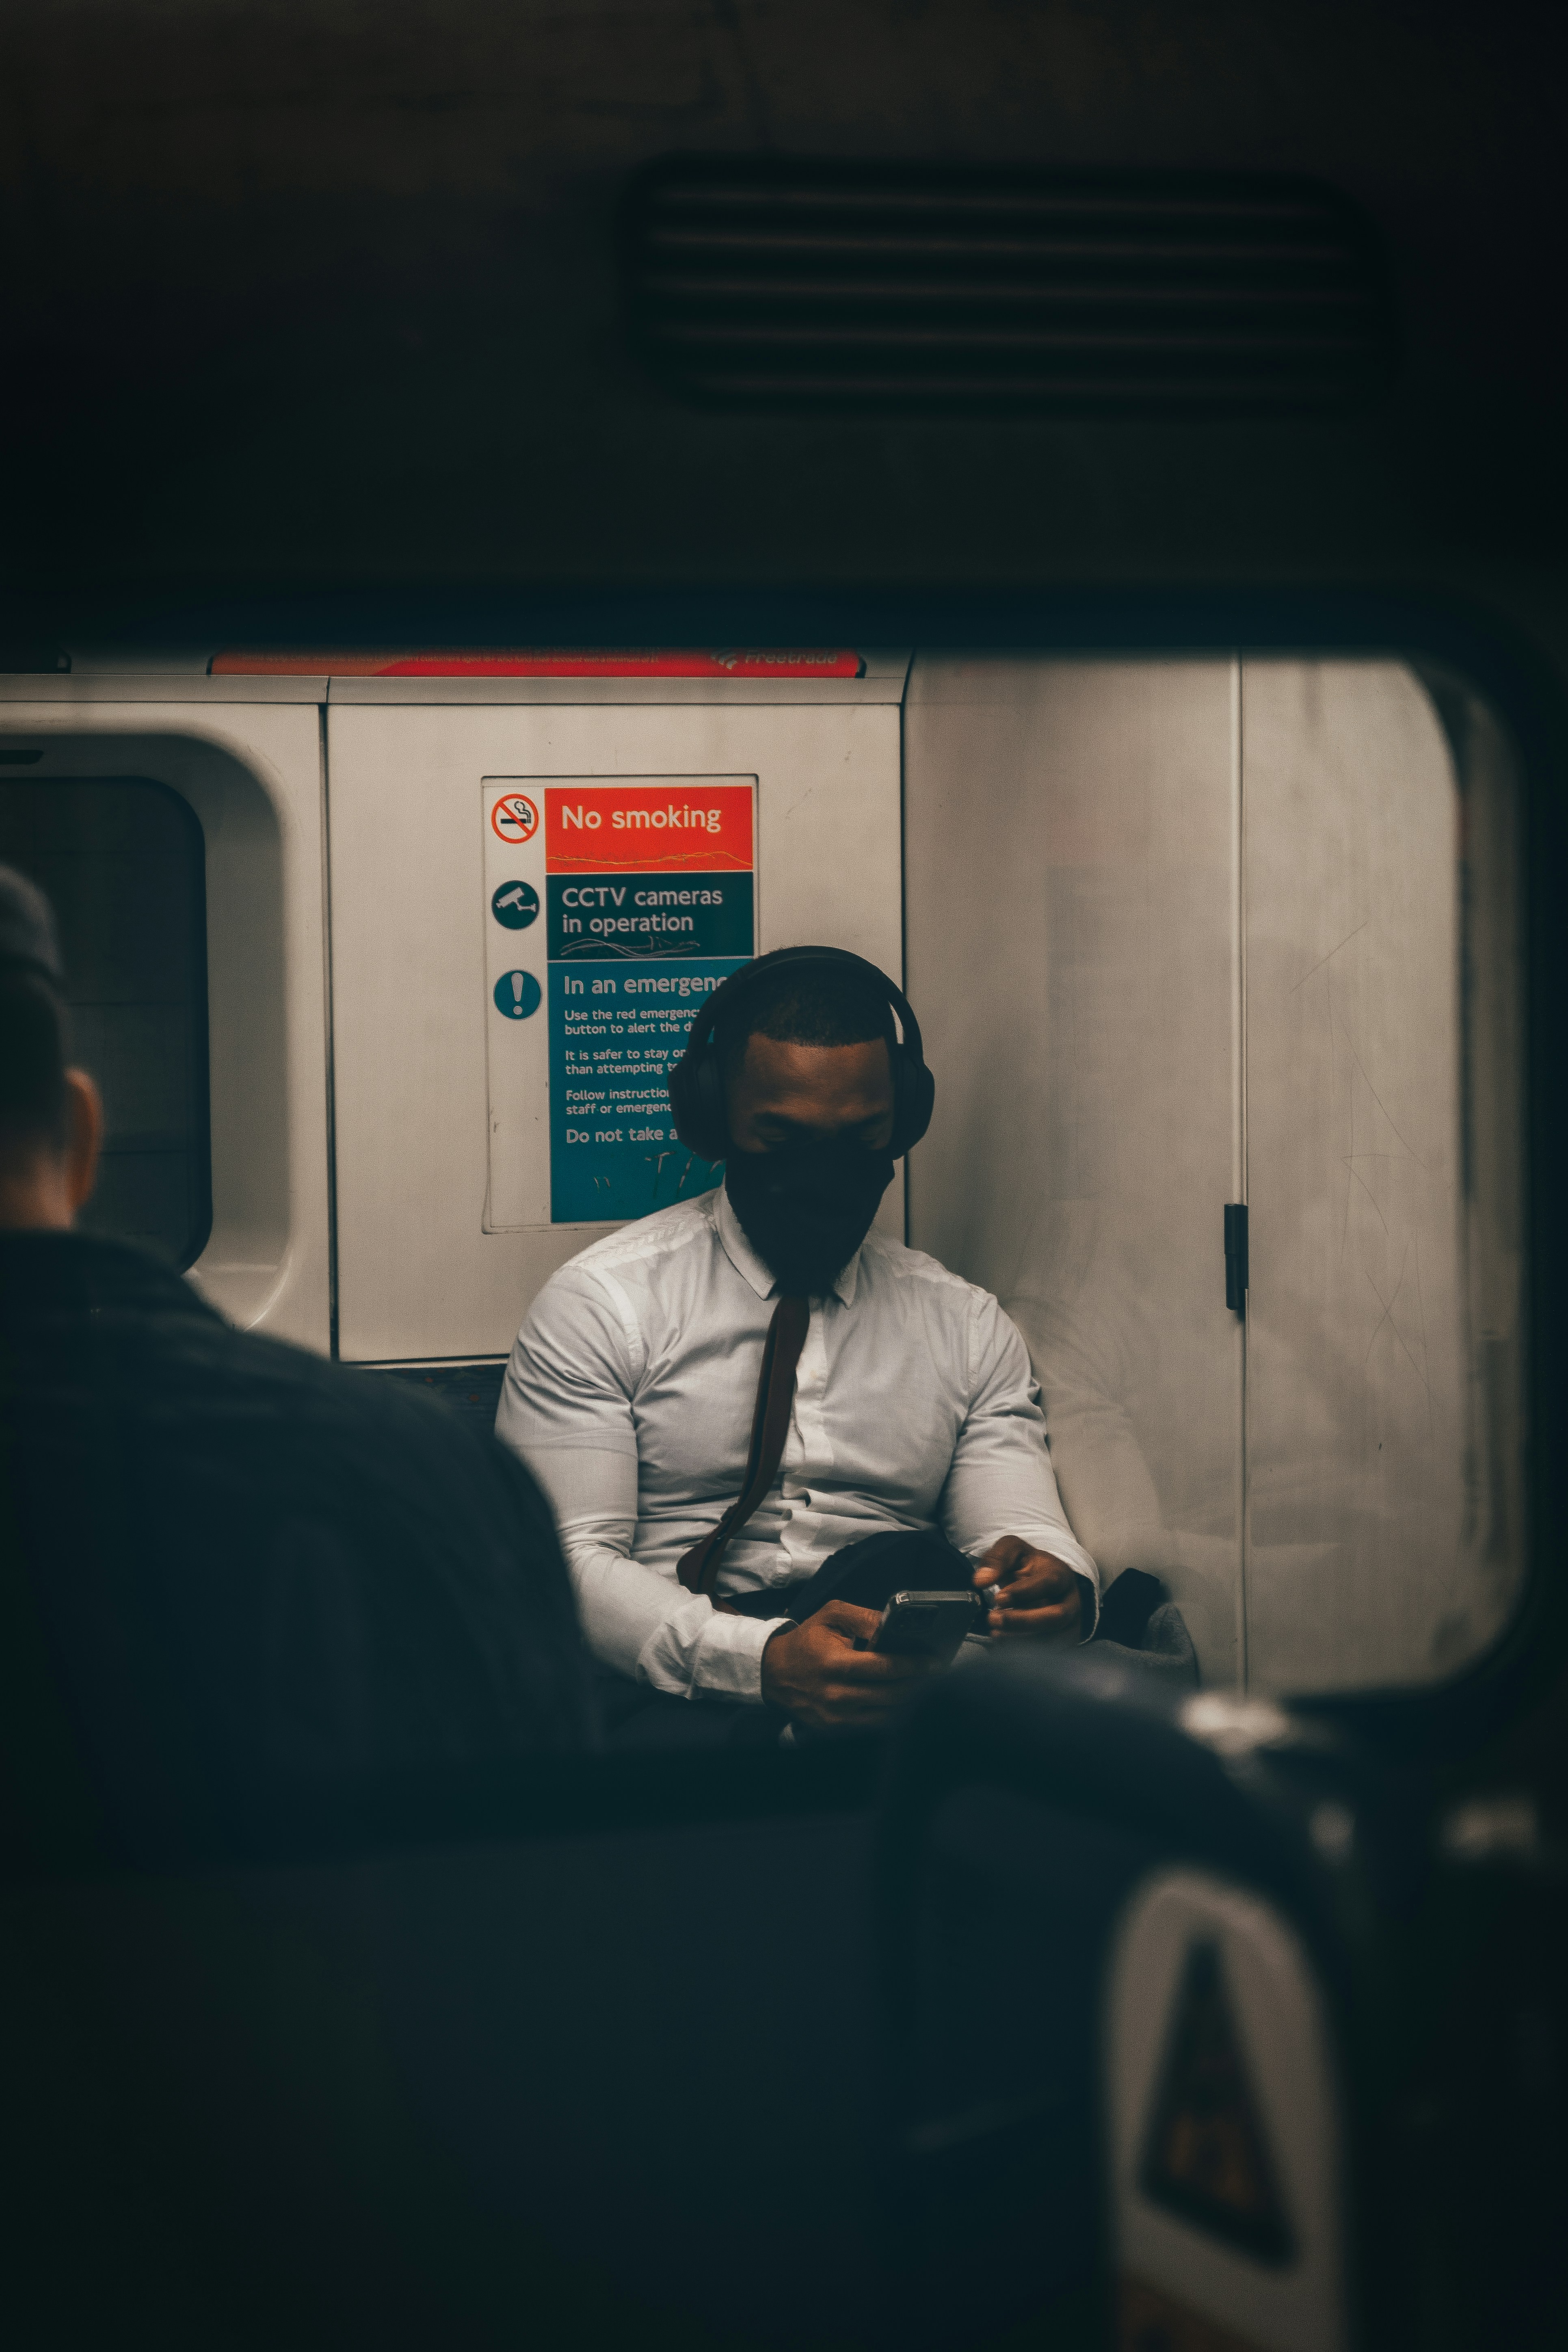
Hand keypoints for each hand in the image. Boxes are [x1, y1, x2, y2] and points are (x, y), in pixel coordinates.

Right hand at [759, 1600, 939, 1734]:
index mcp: (834, 1662)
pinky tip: (902, 1703)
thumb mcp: (831, 1615)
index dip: (913, 1665)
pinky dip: (892, 1716)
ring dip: (909, 1702)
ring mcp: (835, 1717)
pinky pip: (873, 1727)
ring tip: (922, 1688)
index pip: (884, 1667)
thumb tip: (894, 1625)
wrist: (774, 1673)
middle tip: (934, 1675)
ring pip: (886, 1715)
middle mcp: (836, 1694)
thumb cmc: (807, 1640)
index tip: (934, 1662)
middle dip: (917, 1684)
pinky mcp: (834, 1730)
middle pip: (890, 1694)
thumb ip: (864, 1617)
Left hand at [972, 1535, 1082, 1643]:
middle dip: (1022, 1621)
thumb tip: (981, 1580)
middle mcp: (1070, 1601)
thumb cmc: (1030, 1568)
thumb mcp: (1014, 1550)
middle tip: (993, 1619)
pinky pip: (1048, 1654)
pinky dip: (1024, 1653)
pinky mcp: (1064, 1642)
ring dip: (1021, 1640)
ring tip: (995, 1633)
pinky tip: (1004, 1645)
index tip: (998, 1598)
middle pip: (1055, 1616)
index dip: (1024, 1593)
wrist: (1048, 1585)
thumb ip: (997, 1559)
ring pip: (1053, 1639)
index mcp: (1060, 1575)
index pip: (1048, 1583)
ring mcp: (1070, 1625)